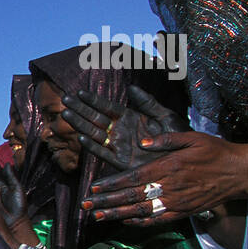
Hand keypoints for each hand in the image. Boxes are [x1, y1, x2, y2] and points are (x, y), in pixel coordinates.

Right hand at [62, 86, 181, 171]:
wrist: (182, 160)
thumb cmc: (177, 137)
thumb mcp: (165, 116)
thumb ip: (148, 102)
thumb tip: (132, 87)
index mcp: (129, 117)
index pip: (107, 107)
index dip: (93, 100)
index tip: (80, 92)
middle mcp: (120, 130)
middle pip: (95, 118)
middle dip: (80, 109)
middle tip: (65, 100)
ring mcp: (118, 145)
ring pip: (94, 133)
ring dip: (80, 124)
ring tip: (66, 114)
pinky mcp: (120, 161)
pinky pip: (102, 153)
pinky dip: (92, 146)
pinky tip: (82, 137)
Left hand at [83, 131, 243, 225]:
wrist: (240, 173)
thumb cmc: (215, 151)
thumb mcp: (192, 137)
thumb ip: (166, 139)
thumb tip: (144, 141)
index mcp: (168, 166)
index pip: (132, 177)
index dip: (111, 184)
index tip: (93, 187)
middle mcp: (169, 186)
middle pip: (131, 196)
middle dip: (106, 201)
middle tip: (86, 205)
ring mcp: (176, 201)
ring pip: (141, 211)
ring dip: (118, 215)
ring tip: (98, 217)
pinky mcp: (184, 212)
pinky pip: (158, 220)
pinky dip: (141, 223)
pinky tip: (126, 223)